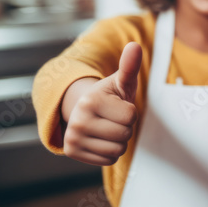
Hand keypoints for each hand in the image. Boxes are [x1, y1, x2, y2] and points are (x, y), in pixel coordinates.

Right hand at [63, 42, 141, 165]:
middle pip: (125, 135)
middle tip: (113, 118)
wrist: (85, 110)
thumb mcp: (121, 82)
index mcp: (90, 100)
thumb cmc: (109, 96)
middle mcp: (77, 120)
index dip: (131, 112)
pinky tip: (101, 139)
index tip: (118, 106)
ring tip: (108, 128)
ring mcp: (72, 138)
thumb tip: (135, 46)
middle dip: (125, 127)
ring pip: (117, 150)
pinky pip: (108, 160)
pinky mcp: (72, 152)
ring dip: (119, 141)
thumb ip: (129, 66)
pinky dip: (110, 153)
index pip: (131, 117)